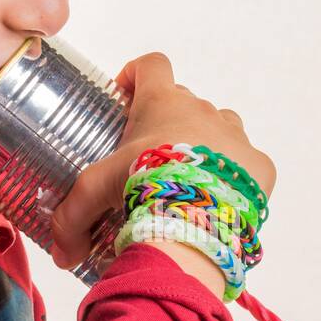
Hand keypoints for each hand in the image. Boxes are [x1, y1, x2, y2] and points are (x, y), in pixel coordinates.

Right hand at [50, 51, 276, 268]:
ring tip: (185, 182)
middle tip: (147, 159)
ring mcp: (235, 136)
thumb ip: (72, 218)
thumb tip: (60, 256)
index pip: (152, 65)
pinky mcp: (260, 166)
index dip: (137, 75)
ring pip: (219, 129)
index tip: (125, 97)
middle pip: (184, 102)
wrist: (197, 214)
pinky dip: (232, 181)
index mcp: (162, 102)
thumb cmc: (142, 183)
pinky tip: (215, 203)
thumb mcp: (95, 192)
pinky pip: (246, 166)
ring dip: (203, 147)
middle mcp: (202, 109)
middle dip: (168, 124)